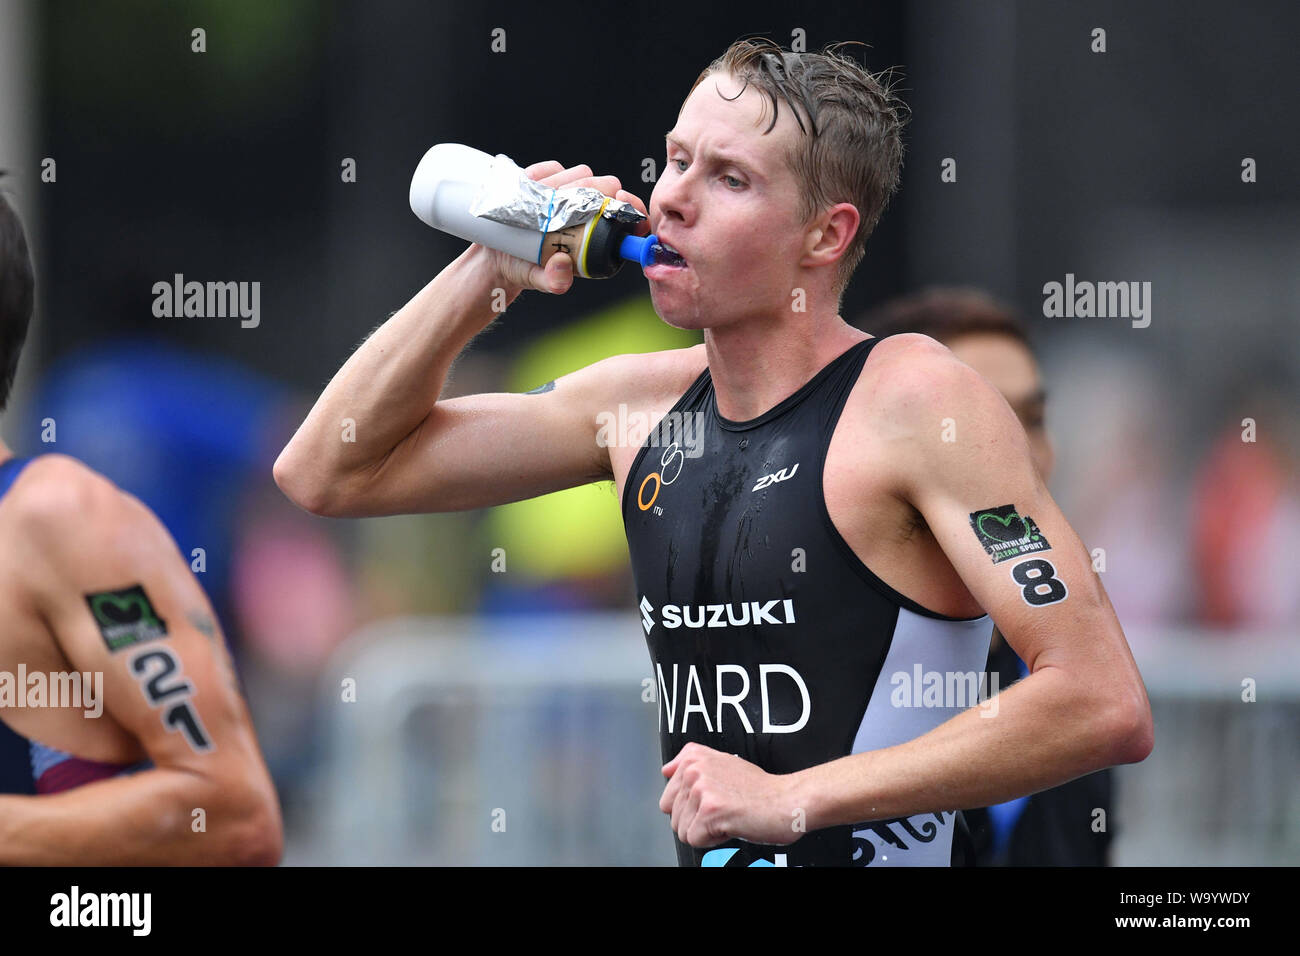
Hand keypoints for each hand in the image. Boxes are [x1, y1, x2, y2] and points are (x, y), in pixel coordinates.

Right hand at [476, 160, 649, 295]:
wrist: (495, 256)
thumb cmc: (523, 269)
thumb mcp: (539, 280)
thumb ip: (554, 281)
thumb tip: (562, 265)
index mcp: (598, 236)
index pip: (630, 215)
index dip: (632, 205)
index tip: (620, 199)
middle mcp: (587, 211)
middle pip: (607, 185)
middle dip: (595, 189)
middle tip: (572, 204)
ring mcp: (567, 193)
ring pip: (583, 173)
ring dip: (567, 183)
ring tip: (545, 202)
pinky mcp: (546, 181)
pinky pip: (553, 167)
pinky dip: (544, 174)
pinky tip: (531, 188)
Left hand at [659, 742, 805, 847]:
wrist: (788, 801)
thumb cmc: (760, 790)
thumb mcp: (722, 765)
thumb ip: (692, 766)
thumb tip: (666, 770)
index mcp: (693, 757)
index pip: (668, 797)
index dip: (692, 807)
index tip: (714, 800)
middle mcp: (694, 768)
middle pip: (672, 815)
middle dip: (696, 820)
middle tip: (724, 809)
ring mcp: (701, 788)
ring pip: (682, 830)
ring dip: (706, 830)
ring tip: (729, 815)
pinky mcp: (710, 810)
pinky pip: (694, 839)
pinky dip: (714, 840)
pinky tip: (732, 824)